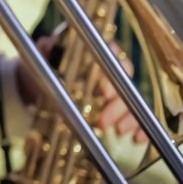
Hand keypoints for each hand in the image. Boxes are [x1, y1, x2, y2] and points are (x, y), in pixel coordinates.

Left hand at [15, 30, 145, 142]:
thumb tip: (46, 44)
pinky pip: (138, 116)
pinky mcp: (122, 108)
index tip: (103, 92)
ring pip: (134, 99)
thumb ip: (46, 50)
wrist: (42, 84)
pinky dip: (140, 127)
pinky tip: (137, 139)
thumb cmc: (48, 66)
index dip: (112, 72)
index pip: (112, 55)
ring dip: (129, 117)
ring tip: (118, 131)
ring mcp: (119, 89)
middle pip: (125, 81)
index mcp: (97, 51)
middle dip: (118, 103)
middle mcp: (112, 68)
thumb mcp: (44, 58)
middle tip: (104, 121)